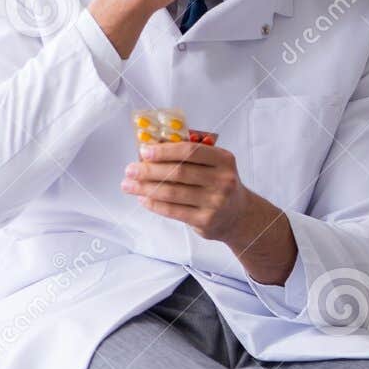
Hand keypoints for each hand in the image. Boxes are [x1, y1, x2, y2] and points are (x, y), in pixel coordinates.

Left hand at [121, 141, 297, 283]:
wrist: (239, 216)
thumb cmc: (220, 185)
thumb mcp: (215, 165)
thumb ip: (191, 156)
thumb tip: (152, 148)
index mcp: (224, 159)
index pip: (190, 151)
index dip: (165, 150)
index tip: (144, 151)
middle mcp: (223, 180)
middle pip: (178, 172)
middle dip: (149, 170)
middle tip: (130, 169)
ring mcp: (215, 202)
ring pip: (172, 192)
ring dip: (146, 188)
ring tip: (129, 185)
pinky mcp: (206, 220)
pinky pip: (173, 210)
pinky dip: (154, 204)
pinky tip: (143, 198)